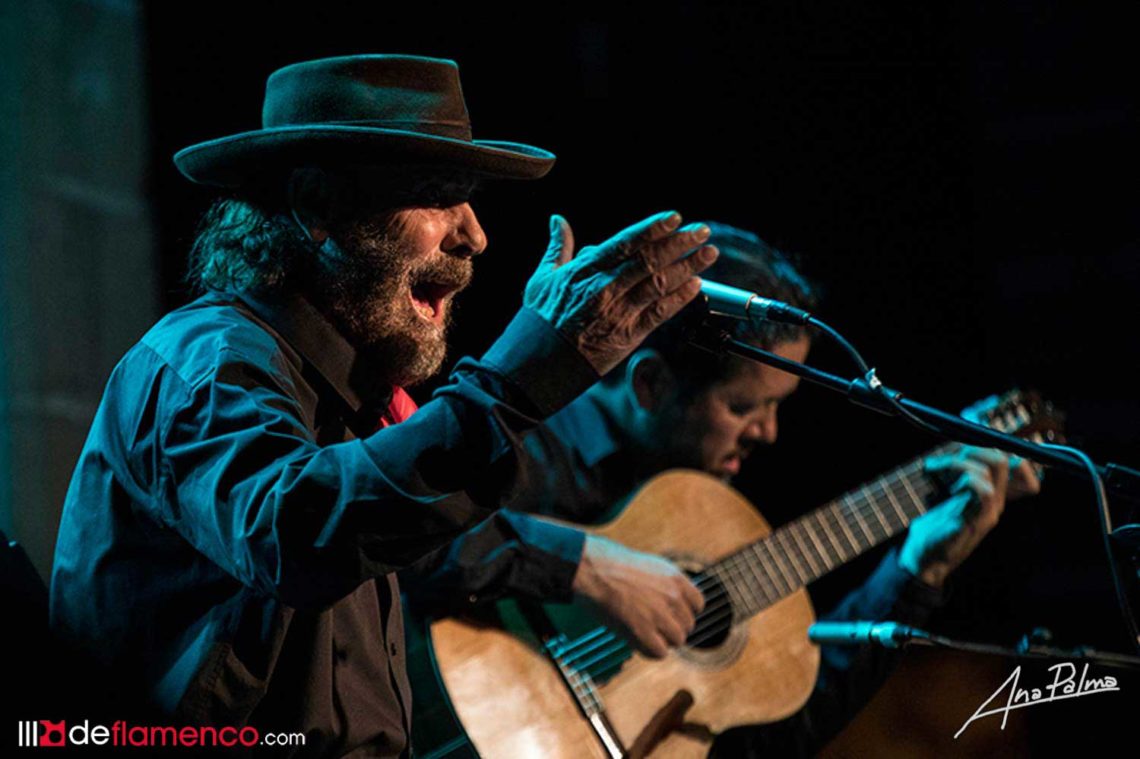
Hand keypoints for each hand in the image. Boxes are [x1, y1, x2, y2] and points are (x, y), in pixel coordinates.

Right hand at [524, 212, 717, 374]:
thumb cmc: (540, 320)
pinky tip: (696, 286)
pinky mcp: (628, 335)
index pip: (626, 243)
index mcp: (584, 271)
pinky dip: (680, 299)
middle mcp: (604, 289)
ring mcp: (618, 313)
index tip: (675, 217)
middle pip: (649, 260)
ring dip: (688, 267)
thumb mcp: (542, 278)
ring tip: (708, 254)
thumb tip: (558, 221)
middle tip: (702, 230)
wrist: (538, 364)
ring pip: (659, 284)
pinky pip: (660, 313)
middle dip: (680, 243)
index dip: (653, 228)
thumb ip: (558, 247)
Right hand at [571, 535, 704, 658]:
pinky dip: (649, 650)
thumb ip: (667, 585)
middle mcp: (673, 596)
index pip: (698, 605)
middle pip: (688, 625)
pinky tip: (637, 640)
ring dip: (662, 640)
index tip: (670, 613)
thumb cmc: (612, 565)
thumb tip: (675, 605)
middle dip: (672, 627)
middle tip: (651, 624)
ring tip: (644, 632)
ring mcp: (660, 614)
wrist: (592, 569)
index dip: (683, 611)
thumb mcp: (650, 566)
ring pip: (677, 640)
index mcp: (676, 578)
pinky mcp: (644, 631)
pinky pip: (659, 652)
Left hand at [901, 447, 1039, 587]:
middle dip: (973, 448)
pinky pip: (985, 491)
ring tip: (933, 469)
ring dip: (958, 461)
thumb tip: (953, 453)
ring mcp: (988, 512)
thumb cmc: (934, 530)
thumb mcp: (946, 500)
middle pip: (1004, 459)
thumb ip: (957, 479)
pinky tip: (946, 485)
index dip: (992, 446)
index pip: (1014, 464)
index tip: (961, 447)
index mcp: (990, 496)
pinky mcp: (976, 522)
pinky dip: (966, 478)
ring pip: (992, 469)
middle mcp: (994, 503)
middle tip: (944, 459)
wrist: (925, 562)